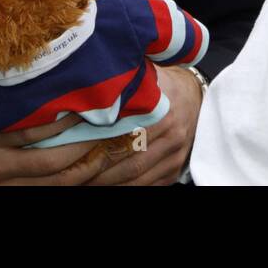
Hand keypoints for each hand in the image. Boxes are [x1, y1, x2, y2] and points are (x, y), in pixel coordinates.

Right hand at [0, 113, 102, 185]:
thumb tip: (35, 71)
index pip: (34, 131)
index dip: (67, 121)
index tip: (89, 104)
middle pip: (54, 162)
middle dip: (87, 148)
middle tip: (112, 129)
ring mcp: (4, 186)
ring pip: (57, 182)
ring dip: (86, 167)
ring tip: (108, 149)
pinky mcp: (8, 195)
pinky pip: (47, 189)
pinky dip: (70, 179)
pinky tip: (88, 167)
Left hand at [83, 64, 202, 185]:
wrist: (195, 96)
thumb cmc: (162, 85)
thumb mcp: (146, 79)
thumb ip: (121, 88)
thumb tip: (83, 94)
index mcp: (162, 113)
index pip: (124, 139)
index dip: (96, 150)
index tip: (73, 155)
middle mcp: (172, 136)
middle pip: (128, 164)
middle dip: (98, 173)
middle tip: (72, 175)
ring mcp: (175, 156)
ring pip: (137, 179)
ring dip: (108, 184)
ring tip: (84, 182)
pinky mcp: (175, 169)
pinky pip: (148, 186)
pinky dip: (125, 188)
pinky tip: (106, 184)